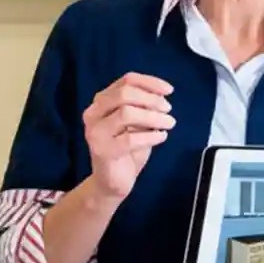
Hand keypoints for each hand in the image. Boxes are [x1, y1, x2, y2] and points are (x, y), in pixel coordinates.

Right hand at [81, 73, 173, 200]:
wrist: (112, 182)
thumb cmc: (127, 149)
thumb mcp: (138, 122)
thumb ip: (145, 106)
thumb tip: (162, 94)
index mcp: (101, 101)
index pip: (126, 80)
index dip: (150, 82)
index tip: (169, 90)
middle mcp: (93, 113)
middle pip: (124, 93)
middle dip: (151, 99)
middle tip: (168, 109)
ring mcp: (95, 132)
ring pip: (126, 113)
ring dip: (153, 117)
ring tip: (169, 123)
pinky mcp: (102, 151)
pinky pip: (130, 139)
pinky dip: (151, 136)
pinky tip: (162, 137)